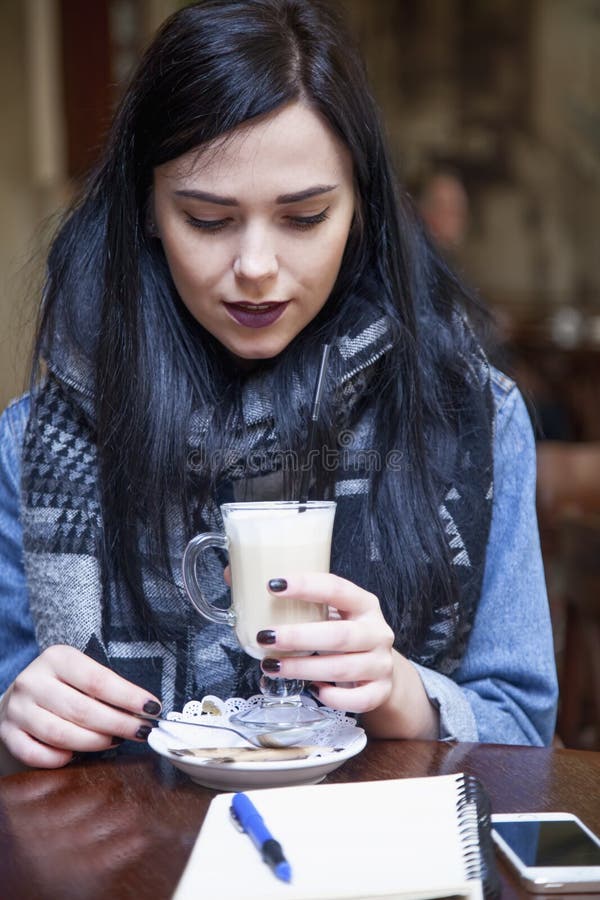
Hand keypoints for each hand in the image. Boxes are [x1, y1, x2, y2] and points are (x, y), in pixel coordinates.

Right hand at [0, 645, 161, 768]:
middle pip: (83, 710)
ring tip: (115, 741)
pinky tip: (75, 755)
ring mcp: (18, 708)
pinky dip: (60, 759)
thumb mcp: (81, 675)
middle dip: (118, 724)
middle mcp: (33, 680)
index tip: (152, 708)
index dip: (128, 697)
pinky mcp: (8, 734)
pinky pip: (37, 755)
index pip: (98, 680)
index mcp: (57, 658)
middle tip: (141, 732)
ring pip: (61, 735)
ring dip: (95, 743)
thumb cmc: (63, 686)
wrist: (20, 698)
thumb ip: (107, 689)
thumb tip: (146, 710)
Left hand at [255, 573, 394, 713]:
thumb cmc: (343, 632)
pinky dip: (333, 698)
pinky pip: (357, 699)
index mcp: (363, 603)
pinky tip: (312, 691)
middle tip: (266, 637)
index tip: (273, 585)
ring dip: (303, 669)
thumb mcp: (326, 610)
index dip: (306, 585)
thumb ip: (289, 596)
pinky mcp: (380, 691)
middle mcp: (376, 631)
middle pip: (339, 635)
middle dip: (299, 637)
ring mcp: (381, 663)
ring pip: (342, 669)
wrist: (380, 668)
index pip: (336, 588)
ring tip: (272, 666)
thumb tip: (234, 575)